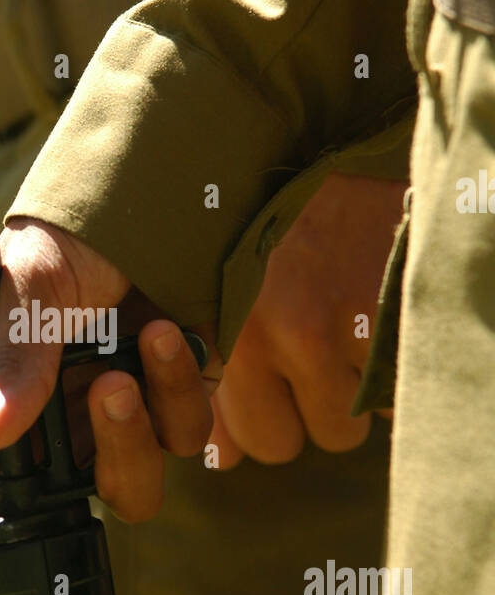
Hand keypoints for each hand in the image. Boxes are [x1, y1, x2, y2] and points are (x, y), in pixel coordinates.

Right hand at [0, 217, 217, 594]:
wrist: (161, 205)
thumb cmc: (72, 237)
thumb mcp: (27, 283)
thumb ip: (8, 360)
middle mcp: (40, 433)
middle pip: (25, 532)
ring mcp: (106, 431)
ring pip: (124, 493)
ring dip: (124, 440)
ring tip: (114, 371)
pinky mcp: (169, 416)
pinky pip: (184, 440)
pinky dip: (178, 391)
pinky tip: (167, 336)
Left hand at [209, 174, 403, 467]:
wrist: (339, 134)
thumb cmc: (281, 213)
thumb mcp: (228, 282)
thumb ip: (218, 371)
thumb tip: (221, 460)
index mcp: (206, 323)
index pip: (219, 435)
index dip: (251, 420)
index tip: (269, 384)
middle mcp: (247, 334)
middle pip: (274, 445)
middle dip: (297, 414)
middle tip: (315, 354)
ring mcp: (309, 333)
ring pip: (334, 431)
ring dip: (347, 398)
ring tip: (349, 333)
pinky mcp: (368, 325)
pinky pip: (382, 399)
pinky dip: (388, 374)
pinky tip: (377, 324)